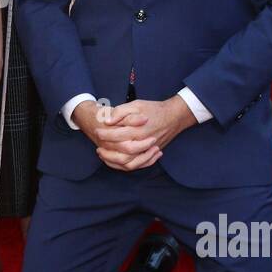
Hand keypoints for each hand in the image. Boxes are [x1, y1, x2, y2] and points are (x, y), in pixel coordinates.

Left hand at [73, 96, 193, 171]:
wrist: (174, 117)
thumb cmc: (154, 109)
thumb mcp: (136, 105)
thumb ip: (120, 112)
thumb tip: (107, 121)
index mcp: (138, 129)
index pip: (116, 135)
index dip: (104, 134)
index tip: (97, 131)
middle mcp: (142, 142)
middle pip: (121, 153)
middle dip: (107, 151)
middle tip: (98, 145)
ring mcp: (147, 150)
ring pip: (129, 163)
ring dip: (114, 161)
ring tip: (103, 154)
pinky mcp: (150, 154)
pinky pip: (138, 165)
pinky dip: (125, 166)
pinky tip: (116, 161)